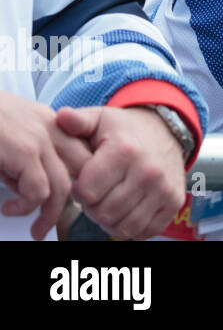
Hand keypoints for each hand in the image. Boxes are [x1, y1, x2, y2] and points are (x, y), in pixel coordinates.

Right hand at [0, 91, 91, 239]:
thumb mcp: (15, 134)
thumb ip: (30, 157)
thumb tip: (33, 190)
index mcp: (55, 122)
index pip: (85, 153)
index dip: (82, 179)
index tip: (68, 200)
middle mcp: (55, 127)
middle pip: (83, 170)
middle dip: (74, 201)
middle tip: (55, 220)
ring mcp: (41, 138)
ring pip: (64, 186)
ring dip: (50, 214)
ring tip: (35, 228)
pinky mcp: (24, 151)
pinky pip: (39, 191)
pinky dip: (25, 207)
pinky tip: (10, 208)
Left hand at [55, 106, 186, 239]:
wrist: (167, 132)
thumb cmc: (126, 130)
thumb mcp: (100, 119)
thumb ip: (78, 121)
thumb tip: (61, 116)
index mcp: (124, 151)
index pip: (87, 192)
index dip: (79, 190)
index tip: (84, 180)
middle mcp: (148, 171)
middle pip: (103, 212)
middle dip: (93, 207)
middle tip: (98, 193)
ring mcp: (163, 189)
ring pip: (124, 226)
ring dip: (111, 219)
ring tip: (111, 201)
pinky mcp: (174, 202)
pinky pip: (145, 231)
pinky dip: (132, 227)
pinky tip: (128, 210)